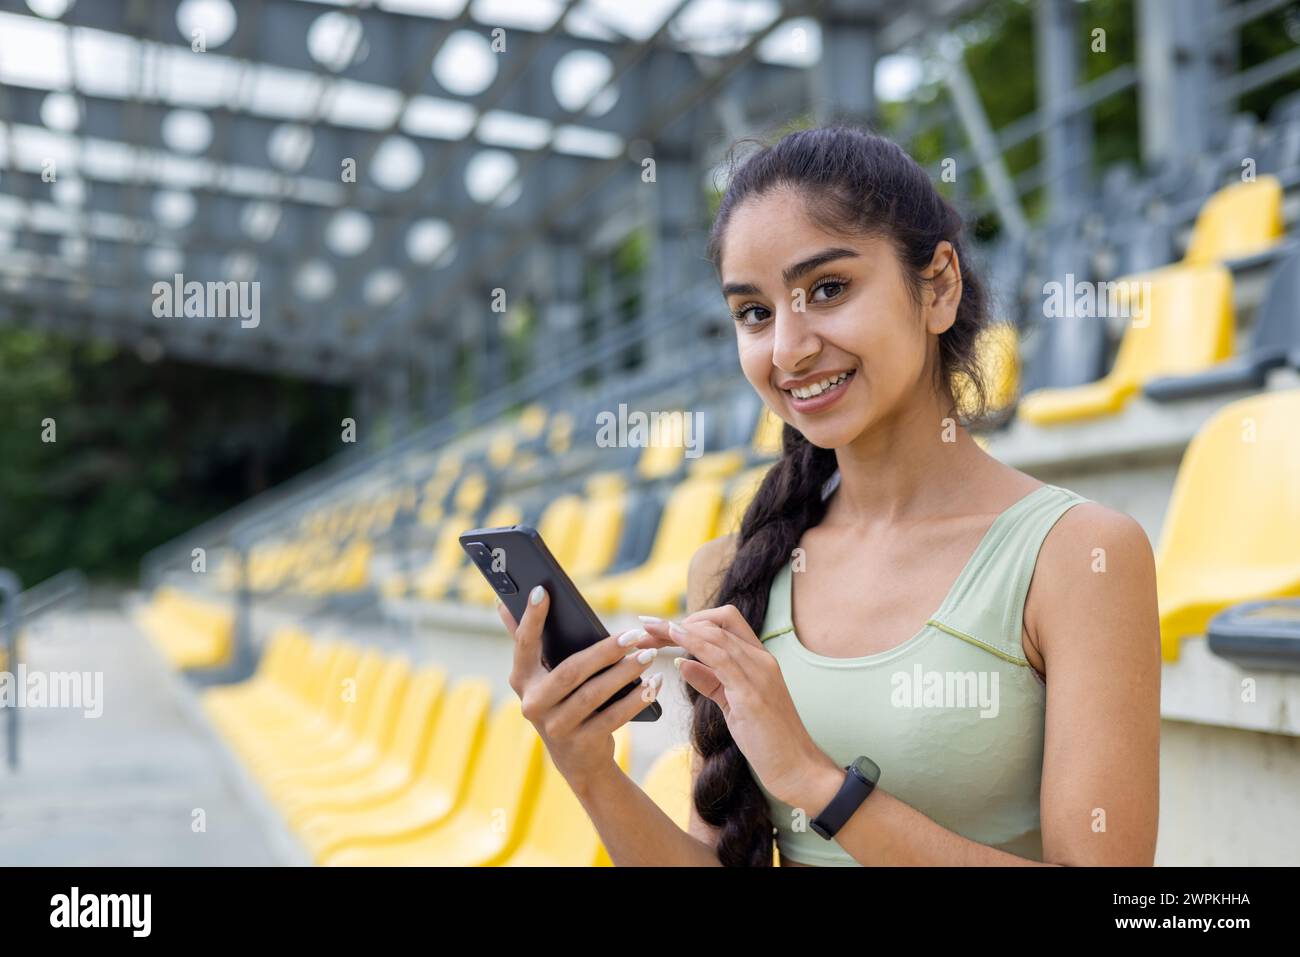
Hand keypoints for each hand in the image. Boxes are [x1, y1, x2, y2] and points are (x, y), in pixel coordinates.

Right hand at [499, 587, 662, 787]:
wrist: (578, 760)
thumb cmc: (563, 702)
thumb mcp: (543, 677)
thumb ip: (528, 642)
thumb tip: (502, 603)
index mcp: (521, 680)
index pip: (524, 644)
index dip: (531, 618)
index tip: (542, 590)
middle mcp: (533, 704)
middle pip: (571, 671)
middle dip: (605, 651)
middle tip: (634, 635)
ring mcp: (555, 727)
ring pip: (594, 694)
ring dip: (625, 673)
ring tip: (648, 656)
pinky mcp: (581, 745)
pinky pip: (612, 717)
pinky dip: (635, 699)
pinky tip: (653, 685)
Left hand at [634, 605, 828, 805]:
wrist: (797, 769)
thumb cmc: (768, 740)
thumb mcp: (733, 704)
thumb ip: (711, 681)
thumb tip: (683, 664)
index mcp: (758, 659)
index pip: (725, 623)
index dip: (691, 620)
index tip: (659, 627)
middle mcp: (761, 659)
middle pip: (717, 622)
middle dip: (679, 621)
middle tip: (647, 628)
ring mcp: (759, 673)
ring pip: (717, 634)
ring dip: (679, 629)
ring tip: (651, 630)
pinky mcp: (752, 693)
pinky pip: (721, 657)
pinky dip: (695, 643)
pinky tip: (675, 639)